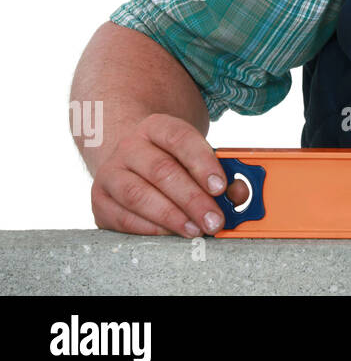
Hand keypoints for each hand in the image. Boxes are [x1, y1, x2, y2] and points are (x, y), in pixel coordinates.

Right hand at [90, 113, 248, 236]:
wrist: (131, 159)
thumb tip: (240, 194)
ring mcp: (110, 173)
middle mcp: (129, 146)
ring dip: (171, 217)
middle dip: (192, 199)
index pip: (180, 139)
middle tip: (214, 219)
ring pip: (138, 195)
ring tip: (196, 230)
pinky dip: (150, 229)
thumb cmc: (173, 159)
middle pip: (161, 171)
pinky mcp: (100, 201)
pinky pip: (123, 218)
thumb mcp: (196, 154)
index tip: (222, 187)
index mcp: (156, 126)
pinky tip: (171, 234)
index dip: (202, 163)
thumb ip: (221, 171)